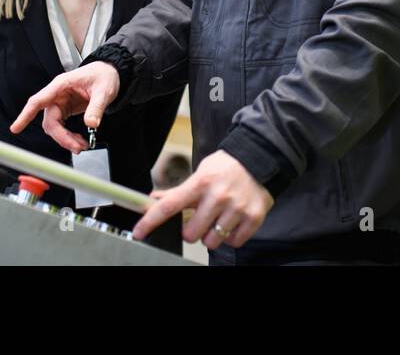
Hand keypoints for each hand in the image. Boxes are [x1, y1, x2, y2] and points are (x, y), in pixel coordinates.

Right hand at [10, 62, 119, 152]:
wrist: (108, 73)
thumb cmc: (103, 75)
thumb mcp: (104, 90)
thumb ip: (96, 107)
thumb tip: (91, 124)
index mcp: (61, 85)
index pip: (38, 101)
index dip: (25, 115)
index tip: (15, 128)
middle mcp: (57, 95)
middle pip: (49, 121)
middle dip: (61, 137)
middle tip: (77, 147)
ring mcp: (60, 103)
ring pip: (54, 127)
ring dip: (66, 139)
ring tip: (82, 145)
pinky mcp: (66, 110)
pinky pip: (62, 127)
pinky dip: (69, 136)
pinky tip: (79, 140)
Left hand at [133, 150, 272, 248]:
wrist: (261, 157)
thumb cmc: (227, 166)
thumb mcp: (201, 172)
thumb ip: (179, 190)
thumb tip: (153, 200)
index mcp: (201, 182)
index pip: (170, 205)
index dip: (151, 221)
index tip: (139, 232)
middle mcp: (218, 196)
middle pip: (191, 233)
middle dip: (191, 231)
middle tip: (198, 220)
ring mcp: (237, 208)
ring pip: (212, 241)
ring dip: (211, 235)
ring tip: (218, 219)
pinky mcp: (253, 218)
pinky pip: (234, 242)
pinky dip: (231, 236)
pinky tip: (232, 221)